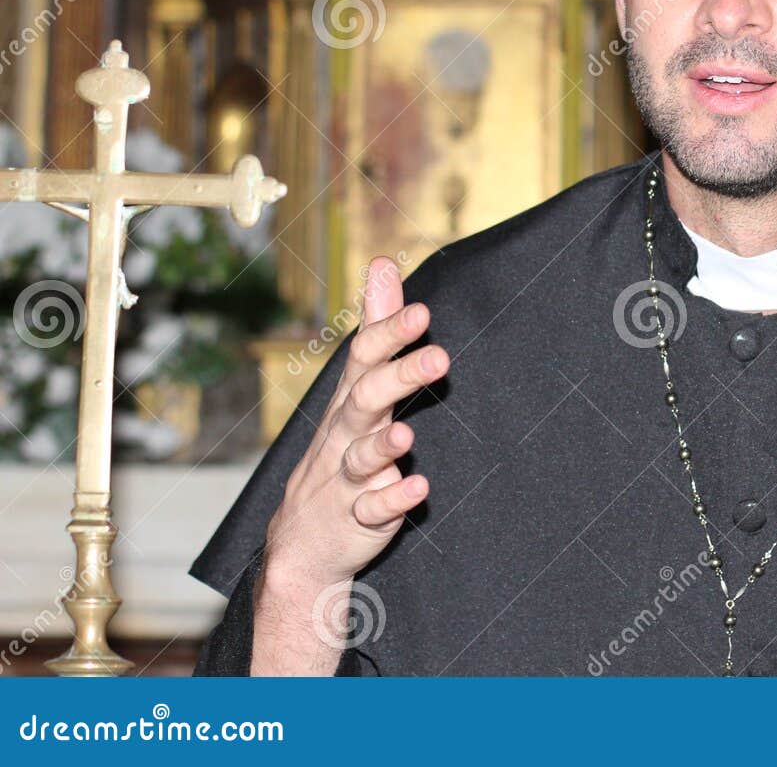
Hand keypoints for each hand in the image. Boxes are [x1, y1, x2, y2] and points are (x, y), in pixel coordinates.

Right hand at [252, 256, 447, 671]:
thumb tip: (383, 265)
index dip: (389, 334)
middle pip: (365, 401)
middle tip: (440, 357)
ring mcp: (348, 479)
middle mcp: (344, 435)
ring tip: (407, 436)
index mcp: (349, 401)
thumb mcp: (357, 387)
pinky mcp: (359, 519)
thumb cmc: (341, 447)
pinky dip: (393, 500)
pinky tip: (416, 490)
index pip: (363, 360)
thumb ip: (376, 330)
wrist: (303, 544)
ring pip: (361, 458)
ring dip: (383, 445)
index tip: (422, 312)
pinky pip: (373, 510)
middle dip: (398, 378)